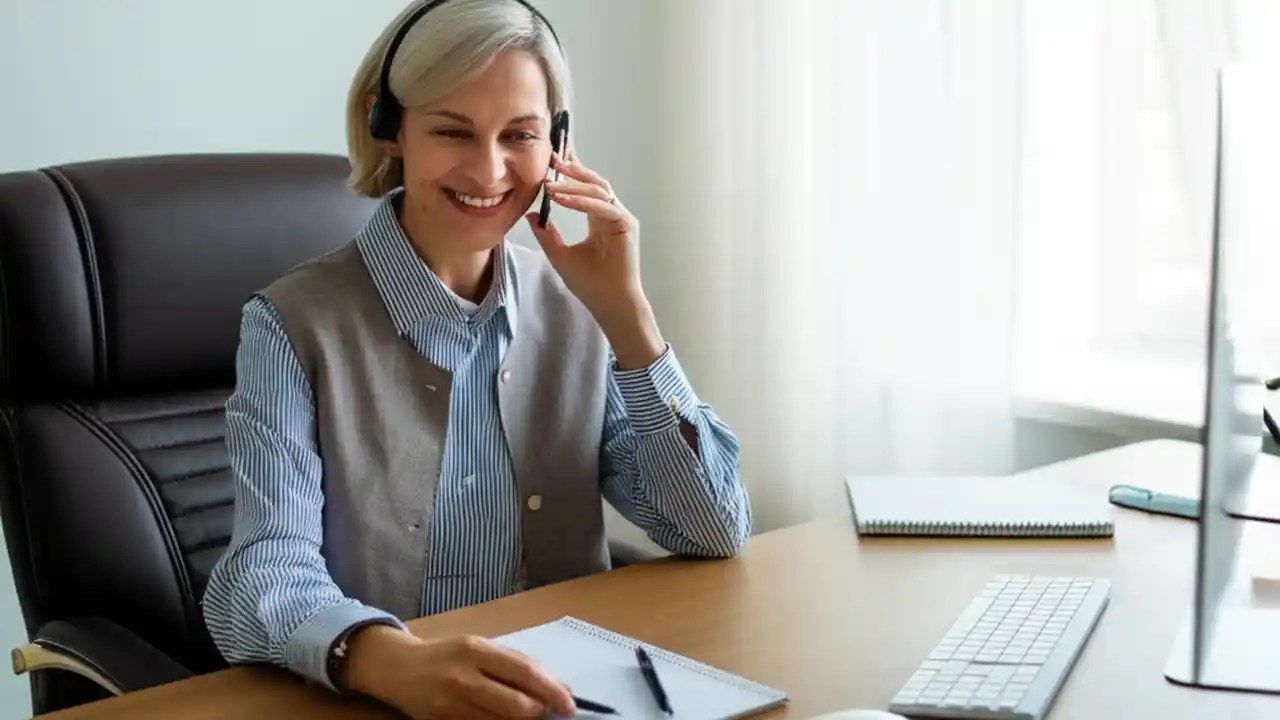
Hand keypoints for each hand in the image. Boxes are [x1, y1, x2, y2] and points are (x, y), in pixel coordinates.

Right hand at [341, 626, 574, 718]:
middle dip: (539, 713)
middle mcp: (463, 677)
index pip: (524, 672)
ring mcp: (451, 704)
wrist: (398, 669)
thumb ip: (513, 664)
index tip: (570, 705)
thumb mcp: (478, 647)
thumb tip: (556, 687)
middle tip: (549, 714)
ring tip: (527, 717)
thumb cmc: (447, 655)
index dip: (552, 691)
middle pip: (517, 706)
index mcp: (476, 649)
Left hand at [525, 151, 664, 368]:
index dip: (570, 171)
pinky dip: (582, 201)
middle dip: (572, 168)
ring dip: (574, 183)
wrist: (608, 303)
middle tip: (551, 157)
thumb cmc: (589, 284)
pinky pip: (602, 206)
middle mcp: (611, 214)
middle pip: (593, 182)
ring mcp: (621, 218)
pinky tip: (562, 198)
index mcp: (598, 219)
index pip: (584, 188)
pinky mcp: (626, 225)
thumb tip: (530, 215)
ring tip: (550, 179)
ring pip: (598, 190)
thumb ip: (546, 234)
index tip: (552, 157)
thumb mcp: (559, 255)